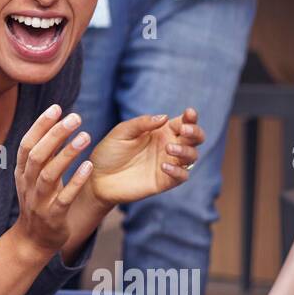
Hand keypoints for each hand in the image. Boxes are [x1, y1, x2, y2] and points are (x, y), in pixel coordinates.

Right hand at [11, 105, 95, 254]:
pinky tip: (89, 167)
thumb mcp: (34, 177)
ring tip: (85, 136)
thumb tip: (55, 124)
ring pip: (49, 174)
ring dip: (67, 154)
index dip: (40, 125)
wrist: (32, 240)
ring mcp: (39, 201)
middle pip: (37, 155)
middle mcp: (27, 184)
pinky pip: (64, 197)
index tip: (57, 107)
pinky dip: (76, 181)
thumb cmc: (38, 202)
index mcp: (22, 172)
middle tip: (75, 117)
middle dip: (55, 134)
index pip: (27, 143)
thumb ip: (43, 154)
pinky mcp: (54, 216)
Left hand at [88, 108, 204, 205]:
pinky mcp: (164, 181)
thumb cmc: (109, 152)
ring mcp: (168, 164)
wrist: (98, 178)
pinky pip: (182, 176)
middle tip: (184, 130)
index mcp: (161, 131)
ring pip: (192, 156)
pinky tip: (164, 166)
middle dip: (195, 132)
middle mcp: (168, 146)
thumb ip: (141, 123)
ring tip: (169, 148)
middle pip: (195, 138)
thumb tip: (164, 117)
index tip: (188, 113)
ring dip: (186, 151)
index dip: (190, 117)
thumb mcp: (121, 133)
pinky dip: (178, 171)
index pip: (183, 122)